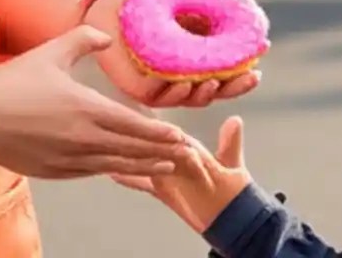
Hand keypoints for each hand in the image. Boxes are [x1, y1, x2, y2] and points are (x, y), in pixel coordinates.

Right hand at [0, 25, 189, 178]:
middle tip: (187, 156)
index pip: (134, 126)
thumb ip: (84, 40)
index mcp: (85, 109)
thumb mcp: (51, 52)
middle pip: (132, 150)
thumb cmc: (11, 81)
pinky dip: (113, 171)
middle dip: (162, 153)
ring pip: (115, 166)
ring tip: (166, 168)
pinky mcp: (53, 171)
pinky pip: (91, 172)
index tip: (182, 136)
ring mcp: (66, 159)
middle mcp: (81, 139)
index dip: (161, 134)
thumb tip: (107, 37)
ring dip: (144, 167)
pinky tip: (124, 169)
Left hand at [83, 0, 261, 108]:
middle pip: (216, 91)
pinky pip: (162, 97)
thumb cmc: (144, 4)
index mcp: (195, 61)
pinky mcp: (140, 90)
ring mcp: (162, 86)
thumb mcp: (180, 3)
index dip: (245, 66)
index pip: (227, 72)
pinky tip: (186, 85)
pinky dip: (175, 93)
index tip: (262, 54)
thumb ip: (204, 9)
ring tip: (216, 82)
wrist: (106, 7)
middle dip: (235, 87)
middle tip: (253, 77)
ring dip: (207, 93)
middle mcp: (182, 78)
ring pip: (192, 98)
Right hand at [113, 116, 252, 232]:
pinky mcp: (163, 189)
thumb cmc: (235, 193)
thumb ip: (230, 144)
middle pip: (153, 148)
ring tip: (106, 147)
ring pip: (144, 162)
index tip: (141, 122)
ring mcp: (168, 174)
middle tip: (115, 132)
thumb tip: (235, 120)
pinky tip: (112, 172)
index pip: (169, 137)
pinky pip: (143, 181)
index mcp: (191, 150)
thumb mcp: (232, 167)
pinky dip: (129, 178)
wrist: (230, 220)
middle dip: (137, 142)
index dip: (157, 132)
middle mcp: (176, 159)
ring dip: (128, 156)